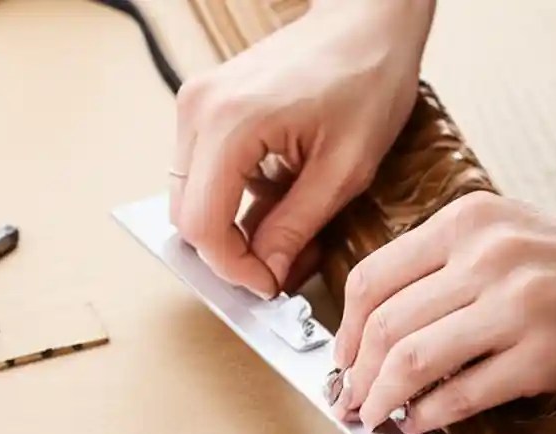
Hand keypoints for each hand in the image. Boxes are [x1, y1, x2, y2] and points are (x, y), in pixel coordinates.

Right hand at [170, 0, 434, 298]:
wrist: (368, 20)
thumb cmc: (366, 75)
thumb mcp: (345, 168)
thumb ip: (298, 226)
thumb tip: (270, 272)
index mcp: (231, 122)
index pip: (202, 225)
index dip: (234, 268)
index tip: (270, 285)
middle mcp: (201, 110)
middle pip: (187, 216)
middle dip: (233, 254)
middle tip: (283, 268)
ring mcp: (200, 105)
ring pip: (193, 197)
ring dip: (235, 228)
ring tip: (292, 233)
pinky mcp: (209, 106)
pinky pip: (206, 172)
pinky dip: (236, 199)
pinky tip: (282, 201)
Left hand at [329, 192, 555, 433]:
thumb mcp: (516, 237)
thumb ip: (451, 266)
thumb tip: (382, 325)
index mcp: (473, 219)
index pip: (374, 276)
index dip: (345, 329)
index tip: (342, 357)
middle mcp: (491, 254)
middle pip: (384, 322)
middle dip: (354, 372)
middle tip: (349, 399)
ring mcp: (520, 303)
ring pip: (412, 358)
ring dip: (381, 398)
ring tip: (375, 417)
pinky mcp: (547, 354)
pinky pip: (463, 393)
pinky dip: (429, 415)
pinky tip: (420, 424)